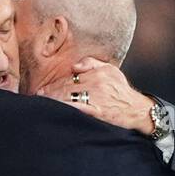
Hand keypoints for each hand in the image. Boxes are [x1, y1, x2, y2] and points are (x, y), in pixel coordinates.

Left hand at [37, 57, 153, 133]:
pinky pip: (77, 109)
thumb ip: (92, 64)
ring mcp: (96, 97)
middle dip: (50, 92)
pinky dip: (65, 108)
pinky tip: (55, 110)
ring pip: (69, 97)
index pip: (70, 78)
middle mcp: (95, 83)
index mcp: (96, 73)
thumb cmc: (122, 92)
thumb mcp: (111, 71)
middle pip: (66, 87)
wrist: (137, 109)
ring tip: (42, 104)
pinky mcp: (98, 111)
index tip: (43, 89)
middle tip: (38, 96)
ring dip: (54, 101)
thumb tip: (75, 65)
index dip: (54, 84)